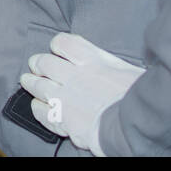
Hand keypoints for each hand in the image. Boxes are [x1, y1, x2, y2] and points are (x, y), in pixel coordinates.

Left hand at [20, 32, 145, 155]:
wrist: (137, 128)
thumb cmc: (142, 99)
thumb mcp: (130, 71)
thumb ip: (111, 64)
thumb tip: (108, 62)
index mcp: (93, 61)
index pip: (64, 43)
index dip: (58, 45)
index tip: (58, 49)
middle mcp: (74, 76)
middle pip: (44, 63)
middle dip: (39, 63)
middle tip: (37, 66)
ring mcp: (65, 98)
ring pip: (38, 85)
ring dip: (31, 83)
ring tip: (28, 81)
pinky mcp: (63, 120)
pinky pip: (41, 111)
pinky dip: (38, 107)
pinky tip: (38, 106)